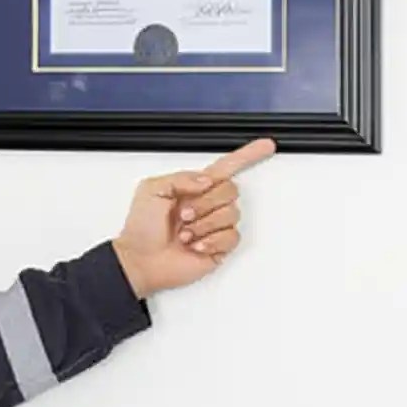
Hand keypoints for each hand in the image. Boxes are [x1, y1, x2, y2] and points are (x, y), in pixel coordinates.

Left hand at [112, 138, 275, 298]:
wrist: (140, 260)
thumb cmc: (141, 228)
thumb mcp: (152, 190)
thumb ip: (181, 178)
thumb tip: (207, 180)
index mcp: (192, 187)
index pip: (225, 167)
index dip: (246, 156)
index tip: (265, 145)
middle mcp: (206, 204)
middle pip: (230, 190)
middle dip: (205, 203)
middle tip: (183, 215)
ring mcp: (214, 225)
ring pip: (231, 214)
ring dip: (204, 225)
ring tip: (184, 233)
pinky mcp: (219, 246)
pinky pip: (232, 237)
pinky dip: (211, 241)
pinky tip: (195, 245)